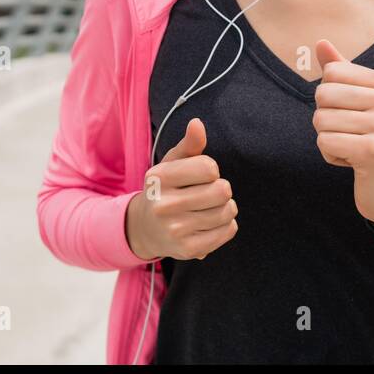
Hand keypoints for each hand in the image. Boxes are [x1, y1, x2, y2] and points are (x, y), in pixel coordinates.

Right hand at [126, 117, 237, 260]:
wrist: (145, 228)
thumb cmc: (165, 189)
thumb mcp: (172, 164)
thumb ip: (189, 144)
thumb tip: (197, 123)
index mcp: (160, 178)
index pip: (209, 168)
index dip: (211, 170)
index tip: (201, 175)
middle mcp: (164, 205)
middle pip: (222, 190)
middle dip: (221, 189)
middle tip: (209, 193)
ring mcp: (176, 230)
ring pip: (227, 211)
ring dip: (226, 207)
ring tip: (211, 207)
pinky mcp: (189, 249)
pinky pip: (228, 230)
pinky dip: (226, 225)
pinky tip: (212, 223)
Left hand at [312, 39, 373, 224]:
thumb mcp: (362, 102)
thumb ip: (341, 71)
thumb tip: (319, 42)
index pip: (331, 72)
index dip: (330, 97)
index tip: (353, 114)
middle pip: (323, 94)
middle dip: (325, 118)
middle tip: (350, 133)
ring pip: (320, 120)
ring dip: (328, 139)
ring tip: (352, 147)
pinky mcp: (373, 150)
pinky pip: (324, 142)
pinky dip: (330, 155)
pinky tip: (352, 162)